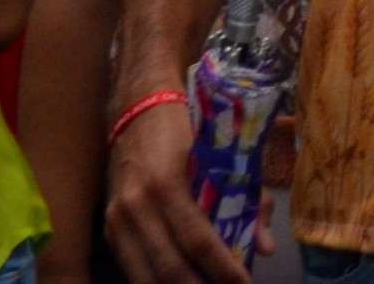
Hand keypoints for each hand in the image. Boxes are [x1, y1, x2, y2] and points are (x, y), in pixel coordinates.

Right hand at [105, 97, 249, 283]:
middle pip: (169, 269)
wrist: (138, 107)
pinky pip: (132, 268)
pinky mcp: (109, 228)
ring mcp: (118, 220)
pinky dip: (154, 283)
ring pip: (146, 277)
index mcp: (169, 183)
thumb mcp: (225, 155)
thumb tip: (264, 248)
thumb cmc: (190, 129)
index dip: (223, 270)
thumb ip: (248, 200)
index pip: (199, 241)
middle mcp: (138, 206)